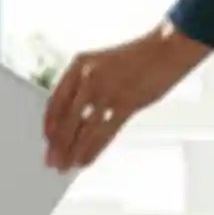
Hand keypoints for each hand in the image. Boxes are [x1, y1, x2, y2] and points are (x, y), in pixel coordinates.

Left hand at [43, 21, 210, 170]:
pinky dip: (93, 150)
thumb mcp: (100, 64)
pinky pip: (105, 133)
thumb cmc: (135, 59)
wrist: (167, 48)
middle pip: (66, 118)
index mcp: (78, 65)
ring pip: (83, 129)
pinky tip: (85, 160)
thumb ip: (84, 86)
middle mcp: (88, 78)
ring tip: (66, 166)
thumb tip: (70, 120)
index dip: (49, 125)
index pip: (55, 101)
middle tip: (52, 161)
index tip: (46, 141)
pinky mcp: (127, 103)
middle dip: (57, 145)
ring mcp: (107, 91)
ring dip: (72, 151)